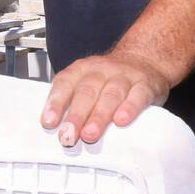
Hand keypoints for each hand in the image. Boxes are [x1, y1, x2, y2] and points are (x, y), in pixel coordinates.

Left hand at [39, 50, 171, 145]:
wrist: (145, 58)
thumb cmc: (110, 77)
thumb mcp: (87, 80)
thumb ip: (72, 101)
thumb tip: (57, 129)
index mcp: (82, 69)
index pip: (65, 83)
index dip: (55, 103)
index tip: (49, 122)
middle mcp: (102, 70)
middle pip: (87, 91)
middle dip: (76, 116)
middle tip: (68, 135)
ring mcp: (124, 76)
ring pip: (111, 95)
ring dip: (99, 116)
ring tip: (90, 134)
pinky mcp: (145, 85)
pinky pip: (137, 95)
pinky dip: (129, 108)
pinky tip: (121, 120)